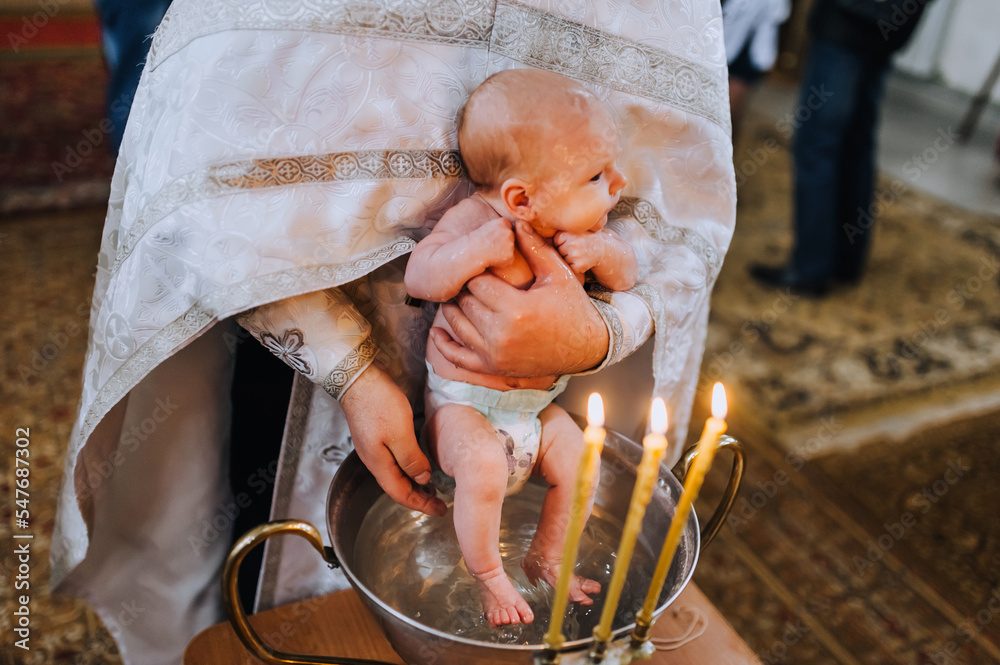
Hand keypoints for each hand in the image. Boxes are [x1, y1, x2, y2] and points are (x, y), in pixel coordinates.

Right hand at [340, 363, 446, 515]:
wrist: (357, 379)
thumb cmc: (378, 403)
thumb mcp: (400, 434)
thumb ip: (411, 460)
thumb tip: (423, 479)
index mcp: (378, 464)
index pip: (400, 494)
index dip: (420, 505)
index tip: (439, 510)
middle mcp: (374, 460)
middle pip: (397, 487)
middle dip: (418, 497)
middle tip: (439, 502)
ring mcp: (373, 448)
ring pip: (396, 474)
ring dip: (414, 483)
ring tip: (432, 486)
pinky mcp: (376, 436)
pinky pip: (394, 461)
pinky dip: (408, 468)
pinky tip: (418, 463)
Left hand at [433, 221, 609, 376]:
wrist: (585, 347)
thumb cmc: (572, 307)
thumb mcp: (558, 274)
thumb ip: (534, 248)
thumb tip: (515, 221)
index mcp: (516, 309)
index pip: (477, 281)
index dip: (475, 268)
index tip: (478, 260)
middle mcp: (501, 334)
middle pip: (464, 301)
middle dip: (464, 287)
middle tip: (465, 274)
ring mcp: (494, 355)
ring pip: (456, 324)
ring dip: (453, 307)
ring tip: (459, 293)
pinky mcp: (492, 368)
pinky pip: (457, 358)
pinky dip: (443, 344)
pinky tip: (437, 330)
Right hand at [474, 217, 515, 268]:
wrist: (472, 252)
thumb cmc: (477, 240)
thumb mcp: (488, 226)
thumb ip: (499, 227)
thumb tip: (510, 229)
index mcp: (503, 222)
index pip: (509, 227)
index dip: (502, 233)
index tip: (495, 237)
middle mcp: (509, 232)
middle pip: (512, 237)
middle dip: (505, 241)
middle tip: (493, 246)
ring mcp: (510, 244)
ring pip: (511, 248)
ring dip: (505, 251)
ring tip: (492, 252)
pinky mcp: (510, 255)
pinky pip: (509, 258)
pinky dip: (504, 260)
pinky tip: (494, 258)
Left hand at [553, 231, 601, 273]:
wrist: (601, 248)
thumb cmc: (583, 239)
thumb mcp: (572, 230)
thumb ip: (558, 233)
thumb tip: (534, 234)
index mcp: (567, 233)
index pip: (555, 242)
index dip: (561, 244)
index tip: (571, 241)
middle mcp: (571, 243)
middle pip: (557, 252)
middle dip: (564, 252)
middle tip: (576, 248)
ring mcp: (575, 255)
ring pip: (562, 261)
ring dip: (568, 260)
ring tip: (578, 254)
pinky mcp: (579, 266)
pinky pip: (569, 269)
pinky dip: (574, 267)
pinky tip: (581, 261)